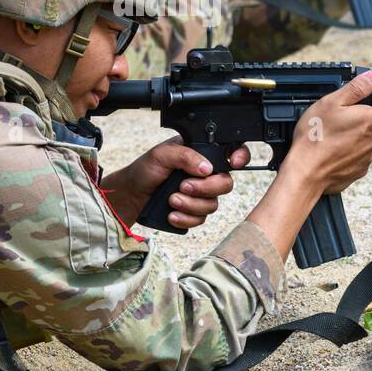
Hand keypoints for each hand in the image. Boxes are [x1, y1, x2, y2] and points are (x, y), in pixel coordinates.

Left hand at [102, 138, 252, 228]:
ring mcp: (201, 194)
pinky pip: (201, 219)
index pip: (232, 151)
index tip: (234, 163)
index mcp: (201, 153)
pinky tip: (172, 214)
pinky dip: (186, 218)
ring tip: (172, 200)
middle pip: (225, 183)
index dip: (240, 156)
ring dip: (191, 204)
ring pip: (213, 204)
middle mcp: (205, 173)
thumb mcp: (162, 155)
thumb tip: (206, 168)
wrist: (131, 195)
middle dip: (205, 188)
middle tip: (183, 186)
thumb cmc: (145, 170)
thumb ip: (185, 156)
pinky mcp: (194, 212)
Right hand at [284, 69, 371, 194]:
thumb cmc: (316, 136)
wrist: (304, 171)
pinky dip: (345, 156)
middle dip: (362, 125)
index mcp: (370, 121)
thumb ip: (356, 89)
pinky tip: (330, 153)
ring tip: (330, 139)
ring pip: (364, 145)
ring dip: (352, 141)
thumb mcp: (331, 102)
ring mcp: (366, 160)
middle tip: (340, 122)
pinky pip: (355, 160)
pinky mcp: (356, 173)